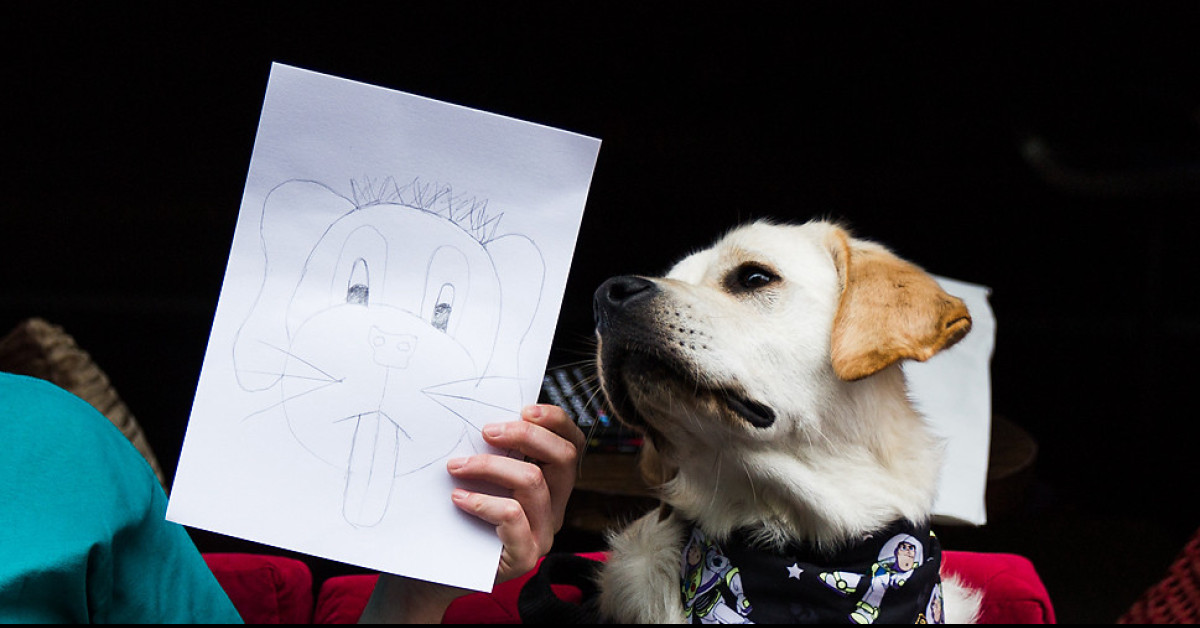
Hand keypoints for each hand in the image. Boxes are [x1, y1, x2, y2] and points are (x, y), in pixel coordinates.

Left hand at [448, 404, 585, 582]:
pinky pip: (513, 516)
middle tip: (486, 431)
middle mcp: (555, 508)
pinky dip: (482, 501)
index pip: (573, 443)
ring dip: (490, 466)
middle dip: (526, 435)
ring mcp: (543, 534)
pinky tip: (458, 498)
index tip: (524, 408)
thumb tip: (486, 413)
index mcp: (551, 484)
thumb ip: (494, 452)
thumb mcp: (481, 478)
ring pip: (534, 482)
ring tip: (456, 466)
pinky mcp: (525, 556)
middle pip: (564, 457)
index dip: (556, 420)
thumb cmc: (457, 518)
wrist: (434, 574)